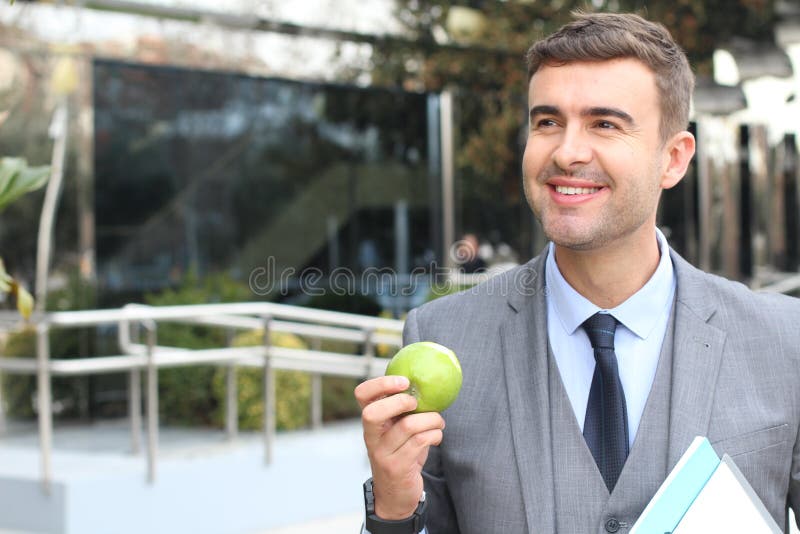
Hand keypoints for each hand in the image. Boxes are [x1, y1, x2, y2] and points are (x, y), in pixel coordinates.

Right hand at [355, 375, 444, 519]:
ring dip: (431, 419)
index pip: (362, 395)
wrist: (395, 495)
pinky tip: (437, 436)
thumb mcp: (397, 431)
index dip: (380, 384)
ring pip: (407, 426)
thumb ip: (404, 411)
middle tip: (416, 403)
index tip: (404, 381)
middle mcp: (372, 436)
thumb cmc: (401, 454)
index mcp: (371, 422)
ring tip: (438, 421)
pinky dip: (435, 434)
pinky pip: (420, 441)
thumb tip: (428, 382)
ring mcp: (382, 453)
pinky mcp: (398, 467)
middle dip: (400, 402)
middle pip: (374, 413)